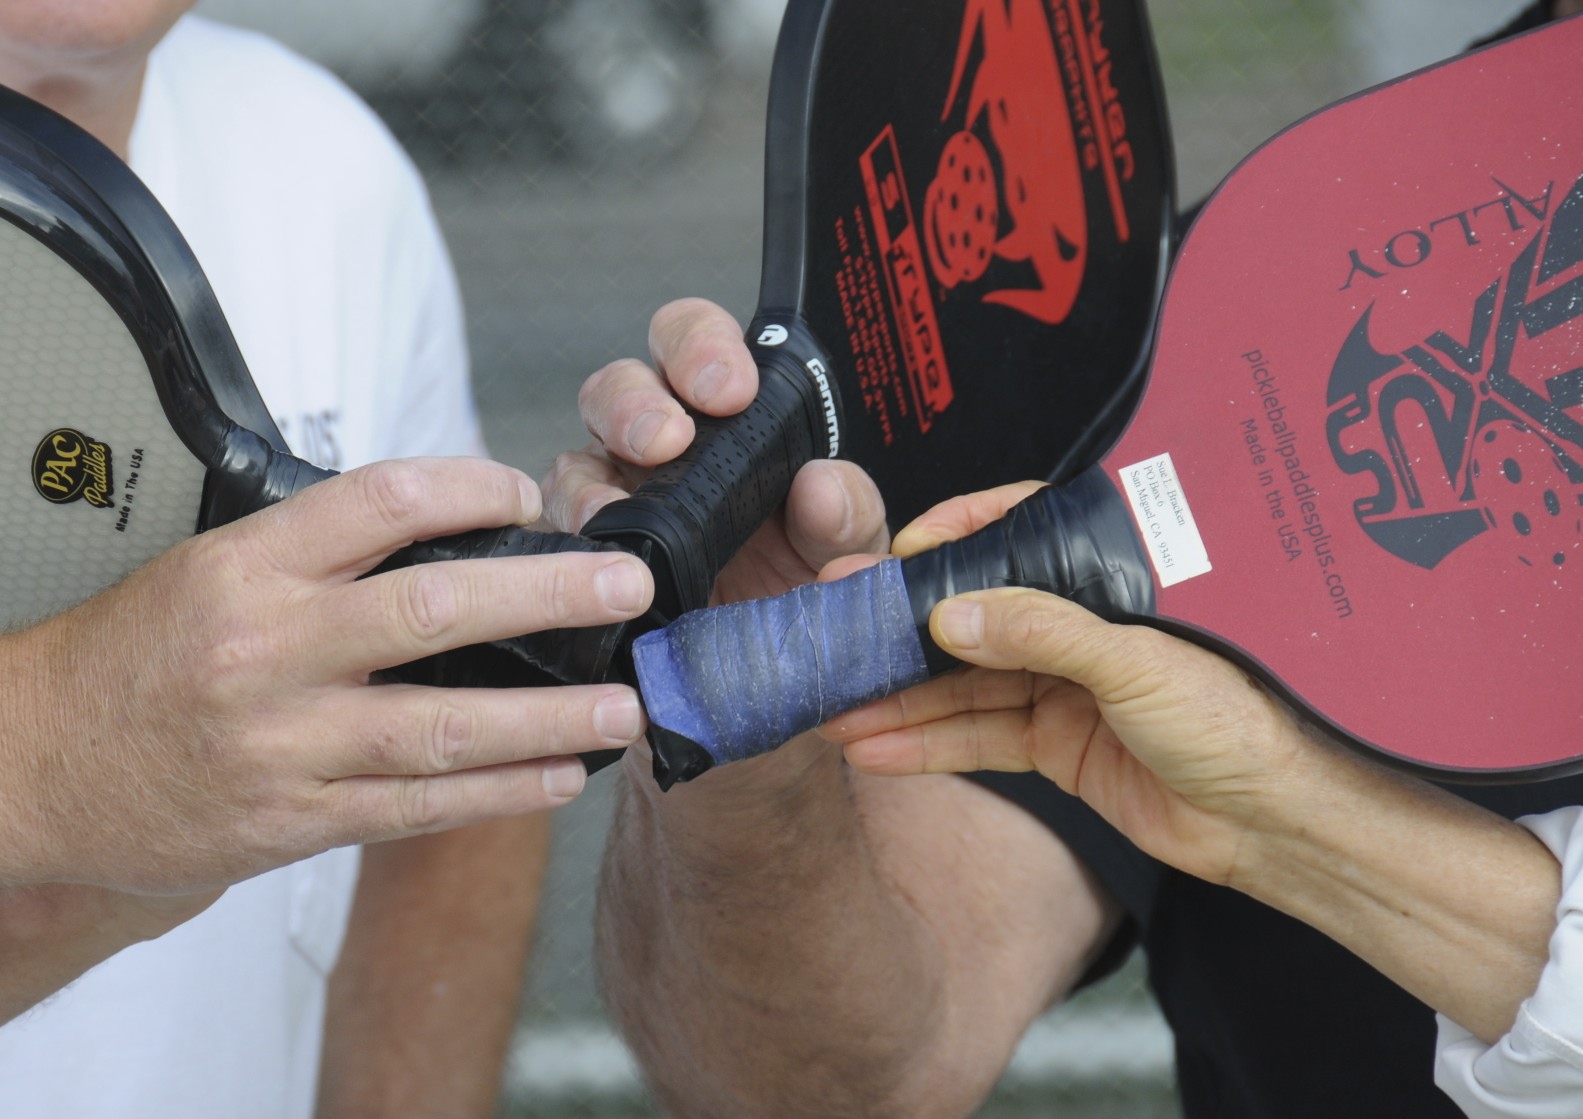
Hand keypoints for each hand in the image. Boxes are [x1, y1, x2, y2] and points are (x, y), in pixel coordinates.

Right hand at [0, 457, 652, 894]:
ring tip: (623, 706)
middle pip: (435, 610)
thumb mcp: (209, 567)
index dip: (472, 488)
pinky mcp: (292, 823)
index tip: (533, 493)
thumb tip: (452, 534)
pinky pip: (417, 806)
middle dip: (549, 597)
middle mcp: (268, 648)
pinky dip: (499, 794)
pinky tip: (559, 778)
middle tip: (628, 588)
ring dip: (549, 717)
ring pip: (443, 725)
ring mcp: (283, 744)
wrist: (36, 764)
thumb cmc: (132, 658)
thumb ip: (319, 553)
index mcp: (246, 566)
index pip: (380, 502)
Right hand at [543, 297, 887, 605]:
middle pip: (621, 386)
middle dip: (637, 403)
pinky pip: (551, 535)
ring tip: (615, 512)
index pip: (698, 346)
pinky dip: (564, 538)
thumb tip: (821, 485)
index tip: (730, 390)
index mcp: (729, 424)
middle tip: (669, 441)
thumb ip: (848, 516)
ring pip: (576, 459)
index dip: (702, 348)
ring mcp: (615, 504)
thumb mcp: (845, 556)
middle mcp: (663, 452)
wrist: (777, 695)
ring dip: (592, 480)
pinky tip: (592, 555)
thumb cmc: (806, 601)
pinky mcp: (584, 562)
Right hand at [822, 482, 1324, 888]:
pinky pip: (978, 738)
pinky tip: (876, 749)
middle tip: (839, 638)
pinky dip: (926, 746)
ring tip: (837, 710)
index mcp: (1105, 584)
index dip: (953, 539)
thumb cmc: (1234, 722)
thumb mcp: (1134, 664)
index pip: (1013, 536)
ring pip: (963, 686)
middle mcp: (1076, 630)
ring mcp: (1062, 689)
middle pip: (973, 621)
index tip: (897, 559)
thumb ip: (1041, 634)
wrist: (1272, 821)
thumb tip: (953, 612)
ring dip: (900, 700)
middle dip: (902, 634)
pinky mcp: (1055, 746)